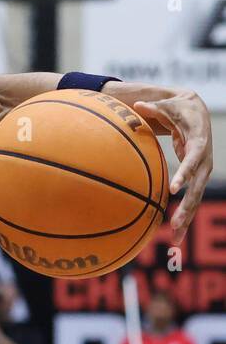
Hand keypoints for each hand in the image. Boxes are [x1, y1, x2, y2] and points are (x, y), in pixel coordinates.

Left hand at [132, 92, 213, 245]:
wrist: (198, 111)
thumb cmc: (179, 108)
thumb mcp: (168, 106)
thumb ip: (154, 108)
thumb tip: (139, 105)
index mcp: (198, 144)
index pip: (192, 161)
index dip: (185, 174)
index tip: (174, 189)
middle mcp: (204, 161)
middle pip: (197, 188)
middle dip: (187, 208)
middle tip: (174, 225)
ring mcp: (202, 171)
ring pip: (196, 199)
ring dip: (186, 218)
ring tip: (175, 239)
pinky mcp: (197, 178)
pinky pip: (192, 198)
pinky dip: (185, 214)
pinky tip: (175, 231)